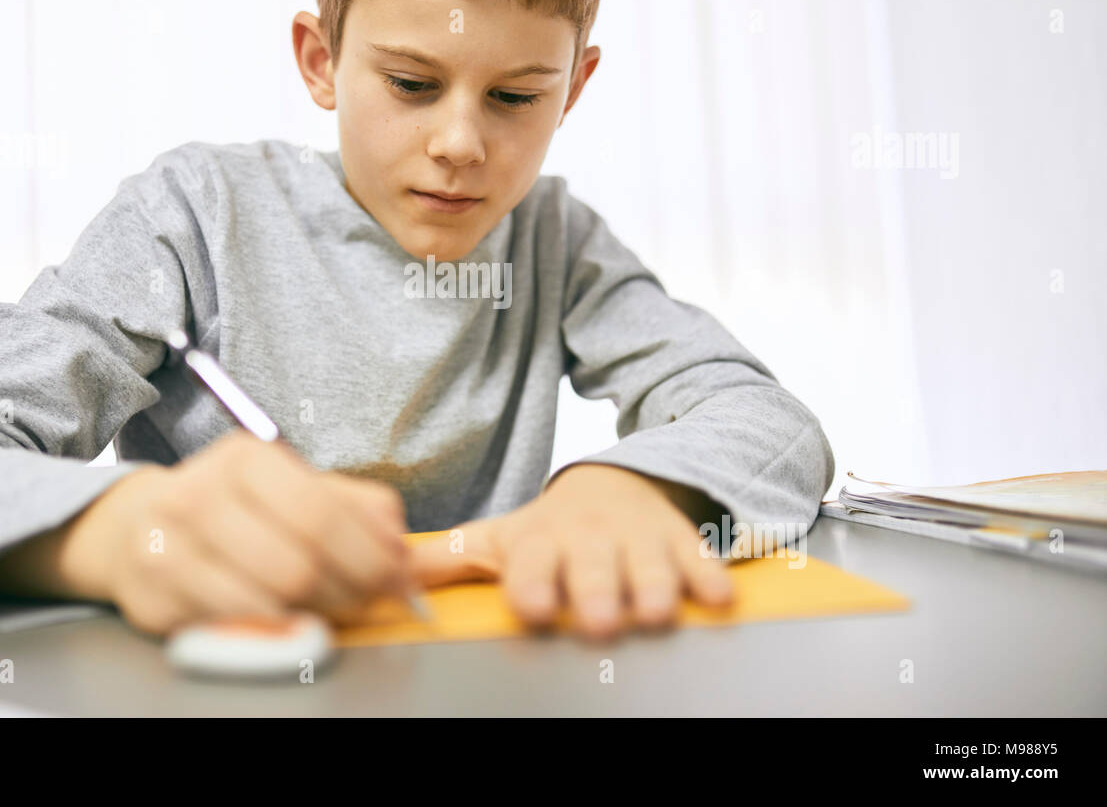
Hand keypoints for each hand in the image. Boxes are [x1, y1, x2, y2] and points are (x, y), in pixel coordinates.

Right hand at [96, 429, 411, 635]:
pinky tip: (285, 620)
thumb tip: (428, 554)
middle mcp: (201, 493)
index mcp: (249, 457)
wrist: (141, 527)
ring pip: (270, 602)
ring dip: (317, 617)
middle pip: (299, 565)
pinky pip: (236, 629)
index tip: (402, 581)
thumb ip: (367, 515)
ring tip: (328, 608)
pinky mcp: (155, 596)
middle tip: (370, 601)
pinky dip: (274, 632)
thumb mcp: (302, 491)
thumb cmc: (240, 511)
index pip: (322, 514)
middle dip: (351, 593)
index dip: (374, 556)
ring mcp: (169, 546)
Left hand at [410, 464, 734, 638]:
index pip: (530, 563)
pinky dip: (709, 577)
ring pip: (648, 564)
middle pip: (592, 567)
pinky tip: (717, 598)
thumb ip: (447, 561)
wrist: (613, 484)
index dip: (531, 585)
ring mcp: (638, 538)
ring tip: (654, 612)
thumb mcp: (498, 538)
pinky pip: (700, 558)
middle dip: (595, 591)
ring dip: (652, 586)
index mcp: (540, 541)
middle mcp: (588, 539)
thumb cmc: (549, 530)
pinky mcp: (680, 541)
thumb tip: (389, 574)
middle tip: (599, 621)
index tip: (533, 608)